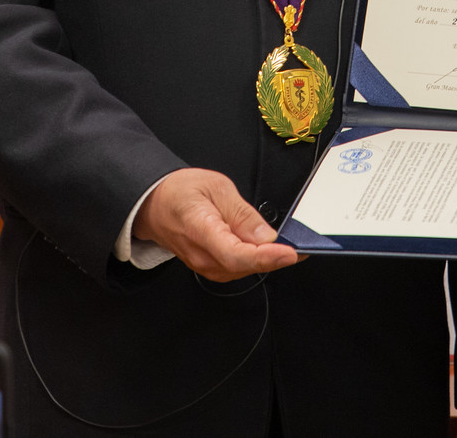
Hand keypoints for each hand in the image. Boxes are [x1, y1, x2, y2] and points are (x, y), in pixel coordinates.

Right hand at [132, 167, 299, 281]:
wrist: (154, 204)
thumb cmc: (180, 192)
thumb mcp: (216, 187)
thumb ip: (242, 213)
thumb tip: (266, 237)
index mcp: (199, 228)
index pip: (235, 254)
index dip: (265, 257)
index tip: (290, 252)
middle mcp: (201, 255)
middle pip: (243, 266)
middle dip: (275, 258)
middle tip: (302, 245)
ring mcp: (204, 265)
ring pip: (243, 271)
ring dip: (267, 260)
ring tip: (288, 246)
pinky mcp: (210, 268)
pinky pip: (238, 269)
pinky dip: (257, 261)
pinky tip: (269, 250)